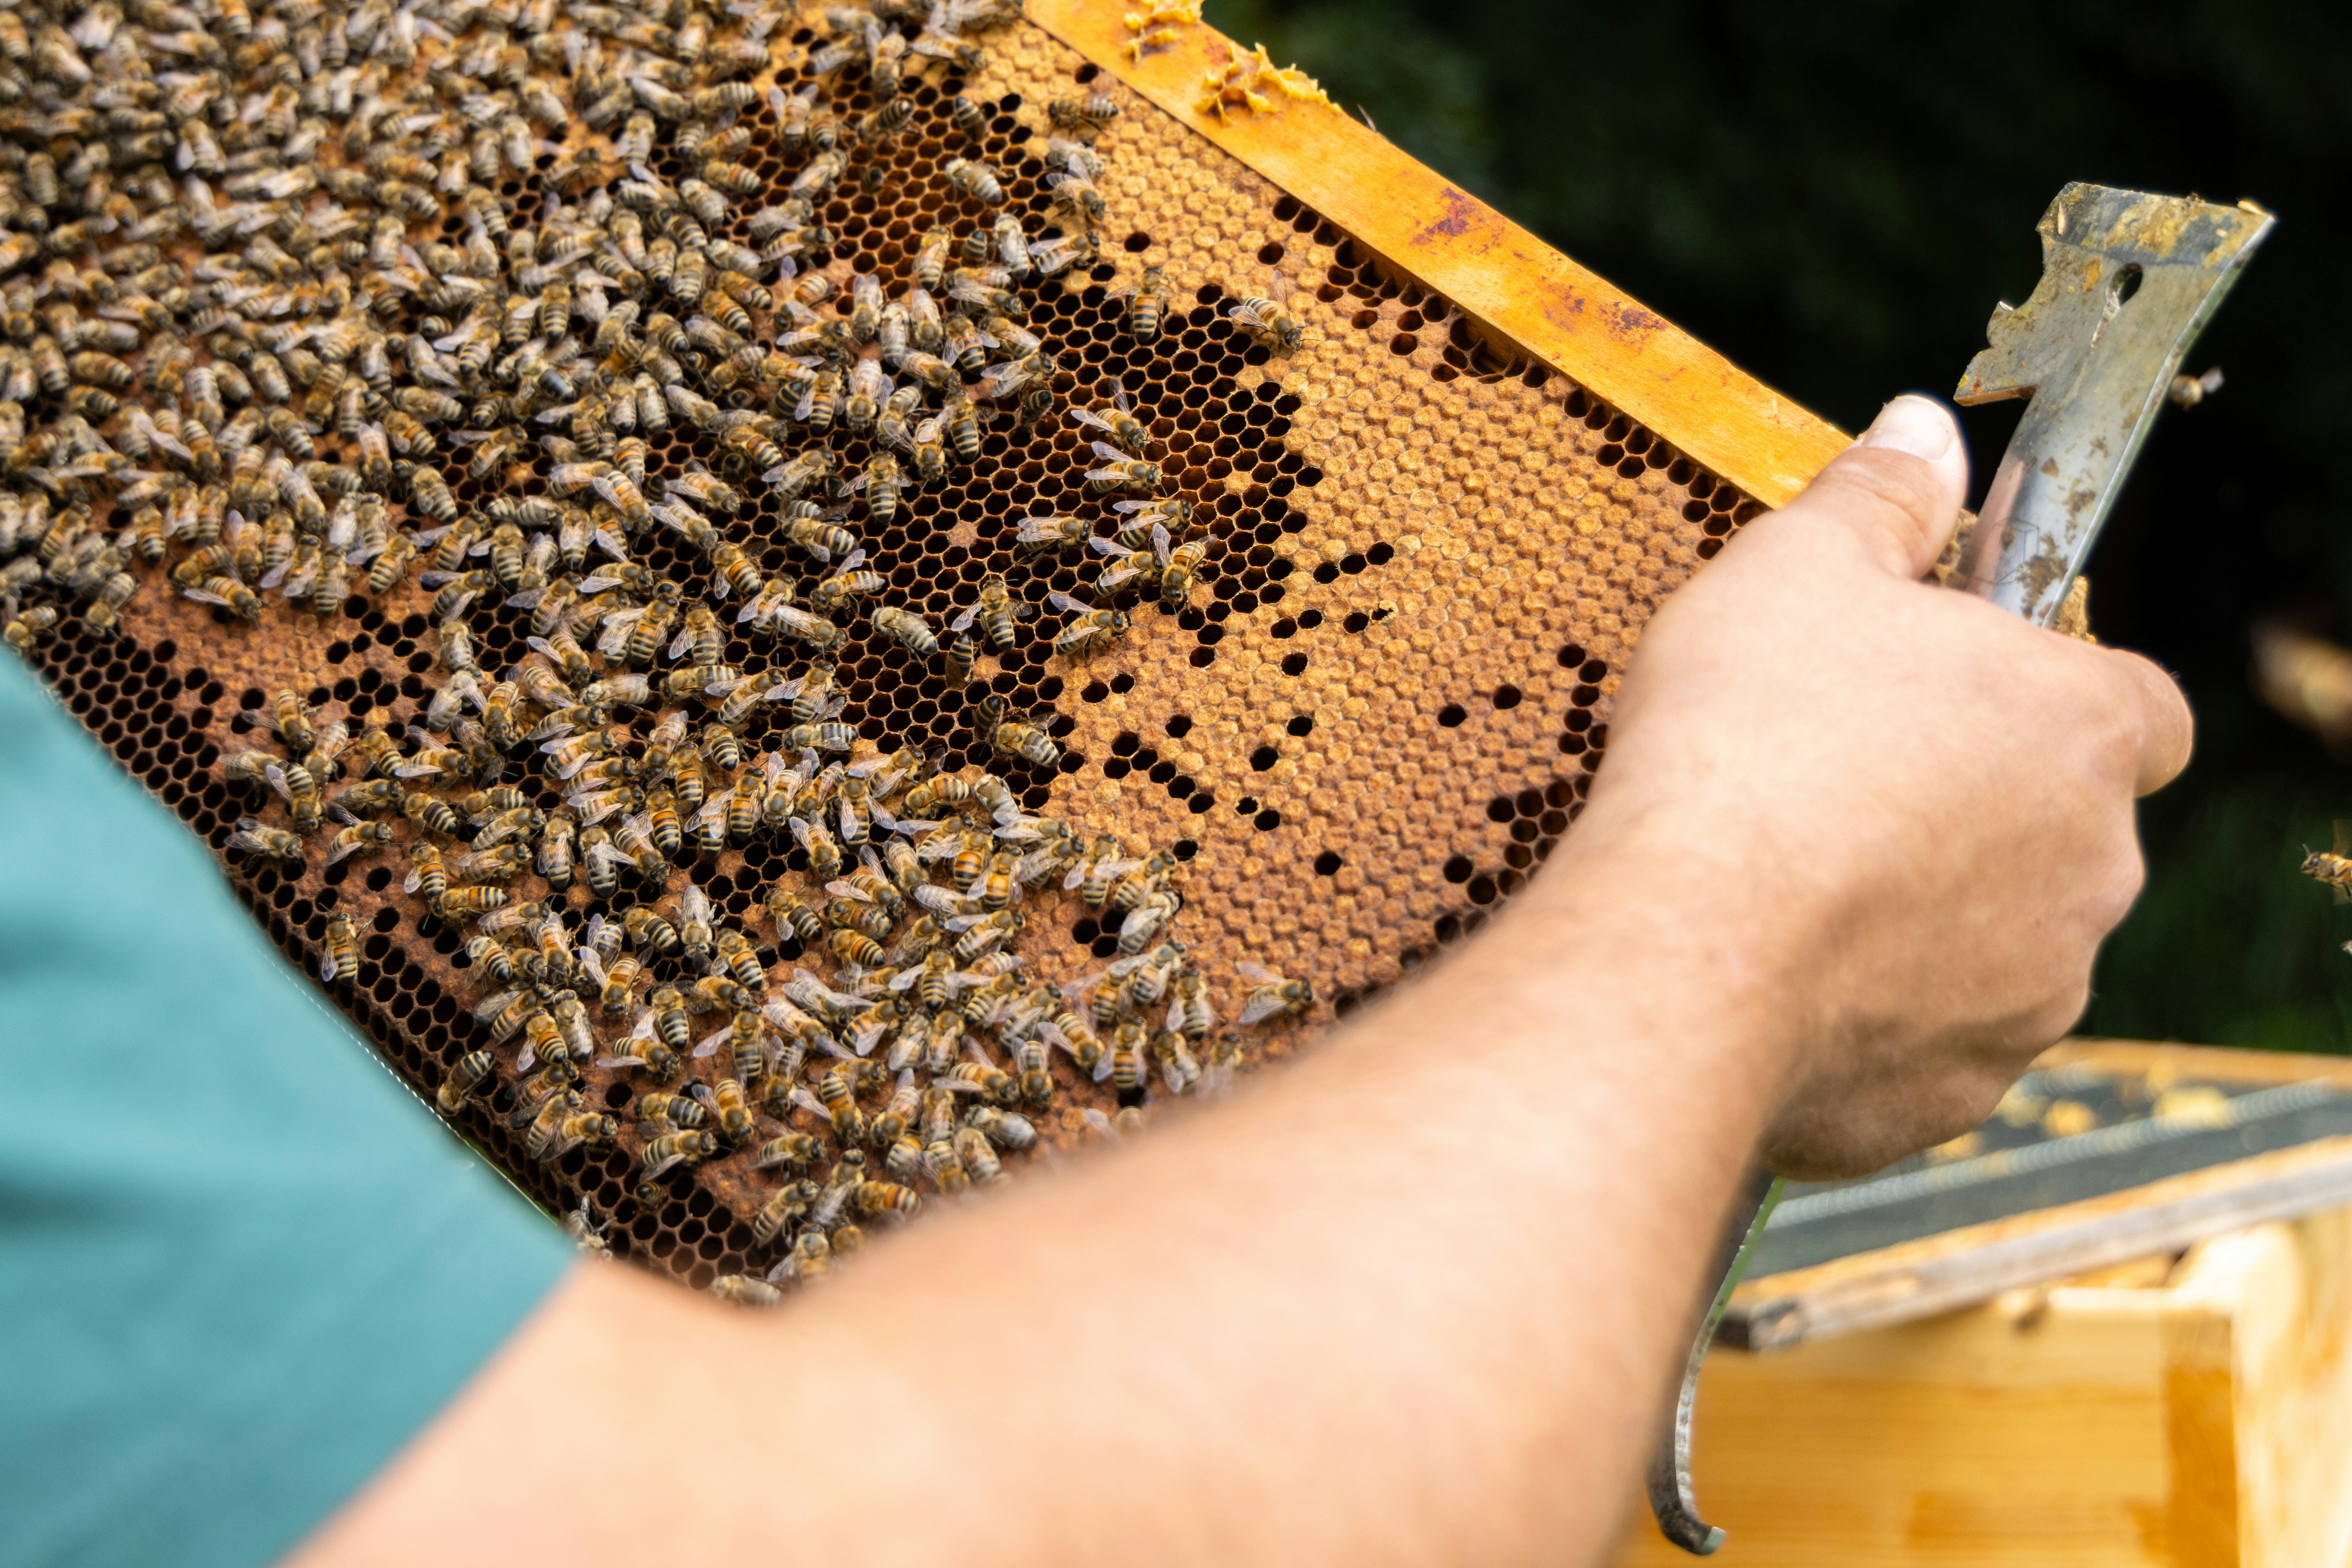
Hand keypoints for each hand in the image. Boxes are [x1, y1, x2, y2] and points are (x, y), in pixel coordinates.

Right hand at [1572, 396, 2191, 1178]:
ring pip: (1994, 947)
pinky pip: (1926, 1049)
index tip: (1956, 701)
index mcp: (2082, 731)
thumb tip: (1924, 426)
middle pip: (2057, 832)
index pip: (2137, 707)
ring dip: (1916, 921)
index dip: (2052, 697)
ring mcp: (2031, 999)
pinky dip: (1867, 1022)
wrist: (1683, 952)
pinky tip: (1771, 983)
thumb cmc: (1745, 745)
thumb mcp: (1795, 572)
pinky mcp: (1953, 1096)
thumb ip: (1878, 500)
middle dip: (1967, 815)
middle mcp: (2093, 874)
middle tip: (1833, 792)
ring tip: (1786, 893)